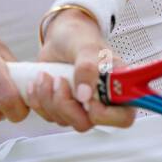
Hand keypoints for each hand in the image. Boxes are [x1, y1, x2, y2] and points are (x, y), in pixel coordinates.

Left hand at [27, 8, 135, 131]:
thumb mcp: (87, 48)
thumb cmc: (81, 39)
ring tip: (46, 75)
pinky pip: (48, 115)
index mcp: (118, 88)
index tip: (88, 99)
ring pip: (64, 120)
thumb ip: (88, 69)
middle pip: (85, 123)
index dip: (104, 115)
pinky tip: (38, 82)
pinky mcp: (61, 107)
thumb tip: (85, 95)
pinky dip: (38, 99)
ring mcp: (80, 107)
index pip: (123, 118)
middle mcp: (101, 102)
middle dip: (65, 104)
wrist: (62, 38)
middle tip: (60, 81)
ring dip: (48, 98)